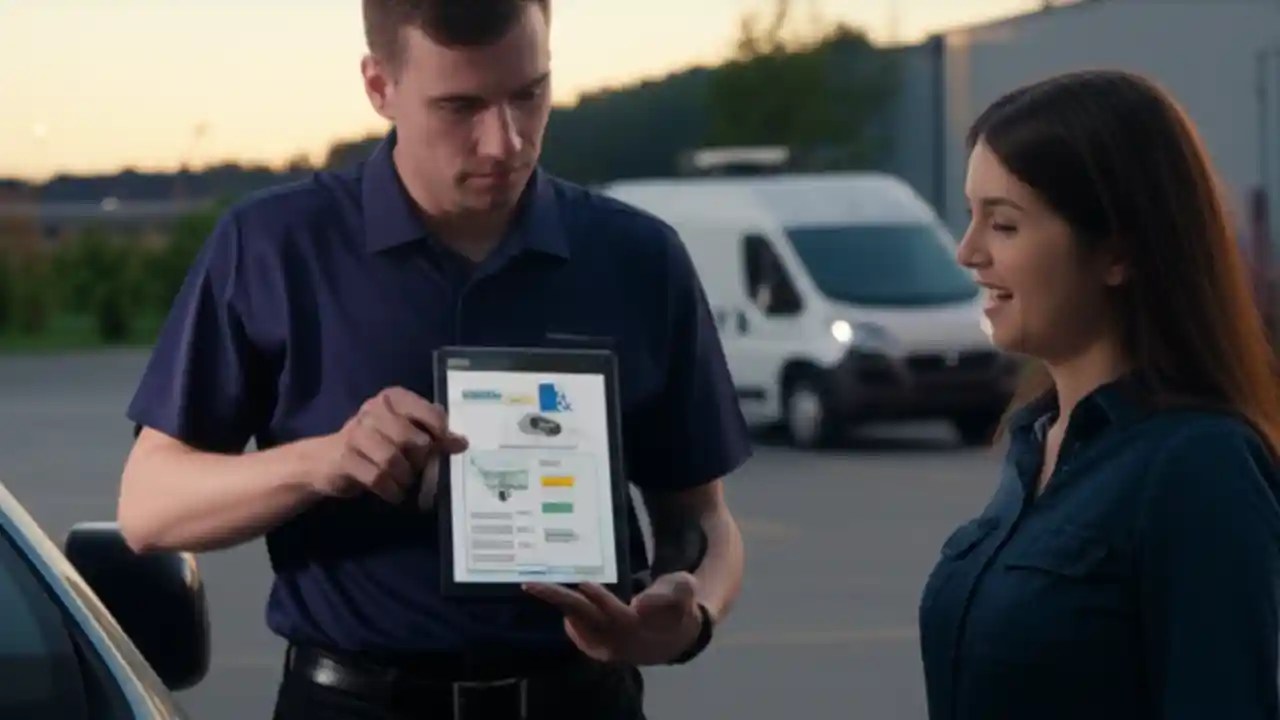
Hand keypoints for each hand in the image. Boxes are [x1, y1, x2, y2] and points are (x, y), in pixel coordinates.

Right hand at [311, 386, 467, 503]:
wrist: (325, 460)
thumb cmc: (374, 445)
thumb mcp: (403, 433)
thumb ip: (431, 434)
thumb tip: (461, 442)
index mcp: (393, 398)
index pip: (429, 412)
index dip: (441, 432)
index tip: (445, 446)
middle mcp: (374, 410)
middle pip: (411, 439)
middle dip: (419, 460)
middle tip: (417, 468)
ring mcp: (357, 433)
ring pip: (393, 460)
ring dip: (404, 477)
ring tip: (404, 481)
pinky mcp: (345, 458)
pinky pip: (378, 478)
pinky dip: (391, 490)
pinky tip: (393, 492)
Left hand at [523, 572, 704, 665]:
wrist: (674, 641)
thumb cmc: (678, 609)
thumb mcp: (683, 592)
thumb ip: (670, 595)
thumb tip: (641, 604)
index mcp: (640, 627)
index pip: (617, 614)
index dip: (600, 599)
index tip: (584, 583)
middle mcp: (617, 640)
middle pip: (583, 618)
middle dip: (558, 599)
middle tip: (531, 584)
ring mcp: (603, 645)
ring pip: (575, 622)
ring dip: (556, 603)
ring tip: (535, 584)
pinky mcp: (595, 646)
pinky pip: (575, 628)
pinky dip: (564, 611)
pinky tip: (554, 594)